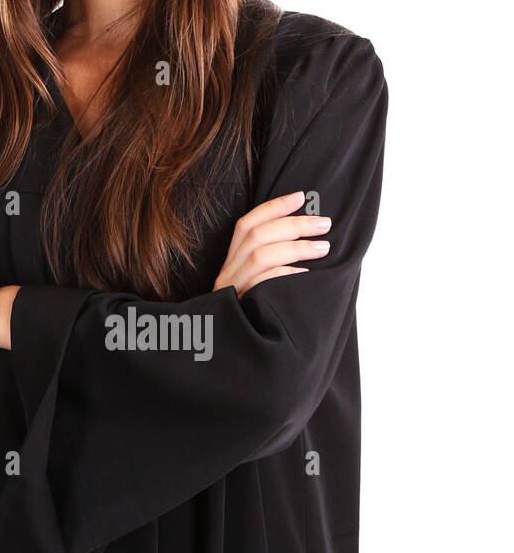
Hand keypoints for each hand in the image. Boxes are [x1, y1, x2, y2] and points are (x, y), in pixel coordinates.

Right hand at [213, 190, 331, 298]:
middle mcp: (229, 271)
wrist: (238, 355)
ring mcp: (232, 288)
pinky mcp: (240, 305)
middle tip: (323, 224)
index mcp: (233, 260)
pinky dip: (285, 274)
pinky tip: (305, 274)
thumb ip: (274, 260)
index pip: (246, 224)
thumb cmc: (261, 308)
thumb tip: (307, 234)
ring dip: (296, 248)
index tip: (301, 197)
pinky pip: (263, 283)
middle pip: (256, 236)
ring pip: (260, 256)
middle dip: (293, 225)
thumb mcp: (261, 281)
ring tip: (323, 247)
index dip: (273, 208)